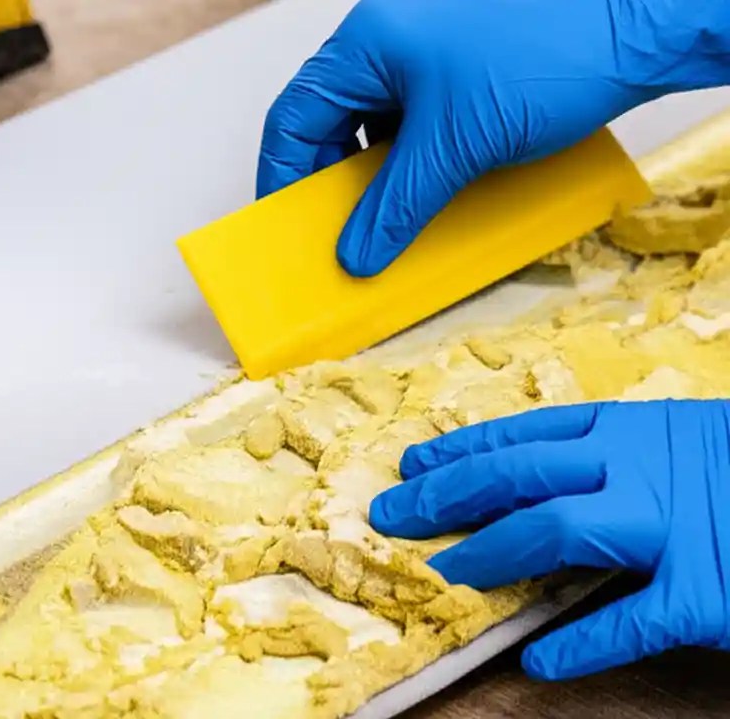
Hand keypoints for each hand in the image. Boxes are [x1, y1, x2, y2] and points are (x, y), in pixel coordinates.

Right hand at [257, 0, 729, 276]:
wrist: (644, 23)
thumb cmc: (550, 54)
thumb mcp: (455, 146)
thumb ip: (396, 206)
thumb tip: (356, 255)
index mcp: (368, 42)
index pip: (295, 115)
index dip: (282, 177)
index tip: (282, 227)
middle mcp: (390, 39)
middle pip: (332, 118)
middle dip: (332, 181)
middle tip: (335, 231)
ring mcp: (431, 50)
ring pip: (377, 122)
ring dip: (378, 174)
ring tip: (387, 221)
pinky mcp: (467, 67)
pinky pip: (418, 119)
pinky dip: (416, 160)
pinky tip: (430, 194)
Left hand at [368, 401, 729, 680]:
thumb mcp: (689, 441)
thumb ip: (625, 457)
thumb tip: (547, 474)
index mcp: (638, 429)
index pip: (526, 434)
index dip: (463, 449)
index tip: (413, 462)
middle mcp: (644, 469)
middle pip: (519, 474)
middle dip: (447, 494)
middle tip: (394, 514)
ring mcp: (674, 529)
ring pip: (556, 530)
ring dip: (491, 553)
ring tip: (444, 575)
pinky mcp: (706, 594)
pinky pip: (630, 622)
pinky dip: (581, 645)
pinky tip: (540, 663)